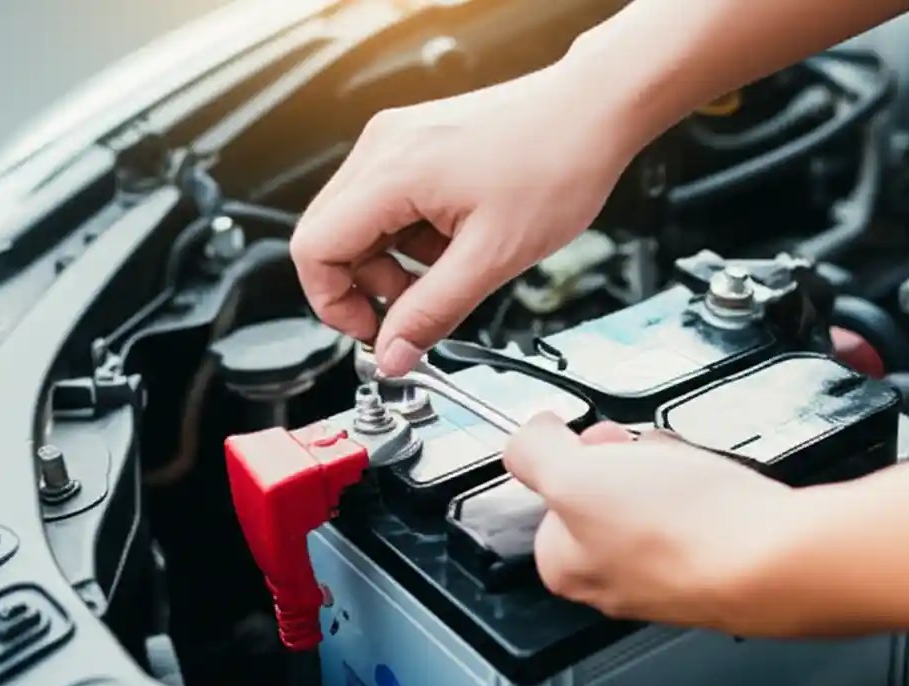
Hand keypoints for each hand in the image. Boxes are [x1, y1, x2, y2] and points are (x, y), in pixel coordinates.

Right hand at [289, 61, 637, 375]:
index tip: (373, 331)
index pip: (315, 249)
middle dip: (365, 286)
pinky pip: (388, 201)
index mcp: (391, 170)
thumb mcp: (494, 257)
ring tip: (450, 270)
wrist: (593, 110)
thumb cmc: (558, 161)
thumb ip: (433, 311)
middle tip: (412, 312)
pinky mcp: (416, 140)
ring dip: (394, 262)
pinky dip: (412, 235)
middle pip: (330, 235)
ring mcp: (397, 138)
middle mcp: (383, 145)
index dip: (334, 304)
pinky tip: (457, 241)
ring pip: (360, 221)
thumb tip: (394, 352)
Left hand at [503, 414, 799, 633]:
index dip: (575, 453)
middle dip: (628, 458)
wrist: (772, 558)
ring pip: (653, 492)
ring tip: (688, 470)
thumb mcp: (572, 475)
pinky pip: (699, 505)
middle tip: (646, 457)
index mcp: (565, 567)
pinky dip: (707, 486)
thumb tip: (526, 437)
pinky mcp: (713, 561)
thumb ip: (533, 451)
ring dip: (669, 466)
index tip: (597, 445)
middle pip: (604, 487)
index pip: (551, 491)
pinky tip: (718, 488)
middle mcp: (612, 580)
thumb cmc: (677, 531)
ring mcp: (666, 573)